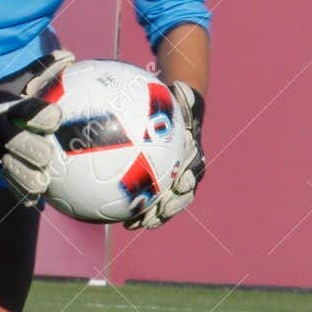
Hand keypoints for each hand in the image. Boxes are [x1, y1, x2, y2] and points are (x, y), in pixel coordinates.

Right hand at [0, 50, 74, 205]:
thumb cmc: (10, 89)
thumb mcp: (23, 77)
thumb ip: (46, 68)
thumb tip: (72, 56)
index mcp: (6, 108)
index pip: (23, 109)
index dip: (37, 112)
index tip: (56, 115)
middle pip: (12, 141)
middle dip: (28, 148)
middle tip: (47, 156)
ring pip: (8, 165)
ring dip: (23, 176)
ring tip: (41, 185)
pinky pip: (8, 180)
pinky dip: (20, 191)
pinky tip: (36, 202)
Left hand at [127, 81, 204, 229]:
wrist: (178, 115)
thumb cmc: (176, 103)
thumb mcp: (180, 98)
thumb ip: (182, 97)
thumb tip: (181, 87)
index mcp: (193, 155)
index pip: (193, 172)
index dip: (187, 183)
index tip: (180, 187)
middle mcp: (187, 172)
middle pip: (180, 195)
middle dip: (169, 208)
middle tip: (154, 217)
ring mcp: (173, 181)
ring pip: (165, 203)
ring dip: (152, 216)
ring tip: (134, 225)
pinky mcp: (159, 185)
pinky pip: (148, 198)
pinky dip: (136, 207)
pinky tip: (118, 216)